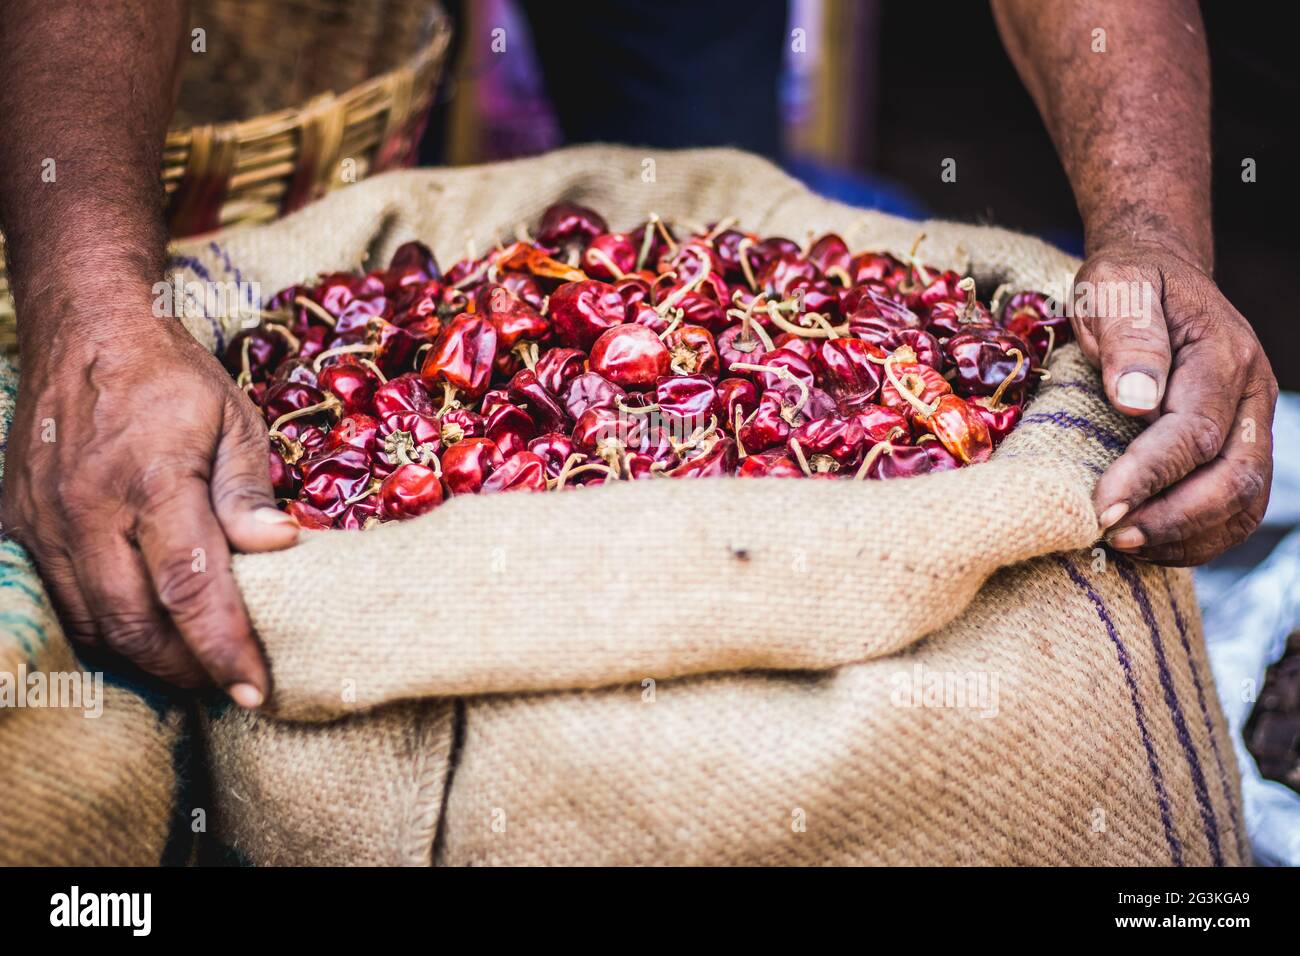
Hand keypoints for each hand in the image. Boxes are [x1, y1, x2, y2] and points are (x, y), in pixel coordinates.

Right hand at [0, 293, 298, 701]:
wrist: (85, 327)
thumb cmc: (170, 375)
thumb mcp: (232, 419)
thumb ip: (248, 490)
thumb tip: (280, 547)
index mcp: (151, 480)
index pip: (190, 587)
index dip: (223, 647)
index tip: (254, 688)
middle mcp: (88, 510)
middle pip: (133, 623)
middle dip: (185, 669)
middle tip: (227, 684)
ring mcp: (42, 521)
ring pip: (90, 622)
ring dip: (143, 659)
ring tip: (191, 669)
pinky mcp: (16, 524)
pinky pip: (56, 601)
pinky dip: (101, 631)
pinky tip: (138, 636)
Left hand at [1073, 241, 1276, 564]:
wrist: (1158, 275)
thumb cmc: (1128, 283)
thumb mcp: (1115, 287)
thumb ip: (1128, 336)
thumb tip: (1135, 398)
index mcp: (1223, 355)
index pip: (1195, 431)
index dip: (1150, 475)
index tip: (1103, 507)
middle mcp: (1251, 395)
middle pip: (1235, 478)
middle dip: (1173, 519)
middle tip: (1112, 539)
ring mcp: (1251, 425)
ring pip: (1244, 502)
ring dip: (1187, 537)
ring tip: (1125, 549)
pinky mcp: (1239, 447)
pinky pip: (1235, 509)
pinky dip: (1196, 538)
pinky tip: (1147, 545)